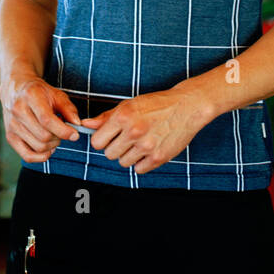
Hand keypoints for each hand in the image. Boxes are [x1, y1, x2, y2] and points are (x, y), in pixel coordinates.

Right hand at [0, 69, 81, 163]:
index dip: (63, 131)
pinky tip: (47, 148)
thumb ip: (68, 109)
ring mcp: (12, 125)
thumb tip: (77, 125)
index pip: (47, 120)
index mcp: (31, 96)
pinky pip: (28, 156)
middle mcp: (18, 110)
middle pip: (43, 136)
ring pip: (38, 147)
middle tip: (62, 131)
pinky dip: (41, 157)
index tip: (75, 135)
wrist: (16, 90)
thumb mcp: (56, 94)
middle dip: (59, 137)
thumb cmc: (39, 92)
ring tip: (54, 135)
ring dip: (52, 146)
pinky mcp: (10, 137)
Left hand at [83, 87, 211, 175]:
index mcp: (123, 116)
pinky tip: (148, 150)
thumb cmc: (157, 104)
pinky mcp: (158, 157)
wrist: (186, 106)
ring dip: (128, 155)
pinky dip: (141, 163)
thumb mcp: (130, 104)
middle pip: (109, 154)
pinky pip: (139, 170)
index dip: (101, 140)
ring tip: (139, 143)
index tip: (109, 137)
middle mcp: (133, 132)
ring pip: (123, 163)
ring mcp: (146, 146)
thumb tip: (86, 125)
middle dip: (115, 148)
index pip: (97, 141)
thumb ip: (106, 117)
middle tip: (126, 139)